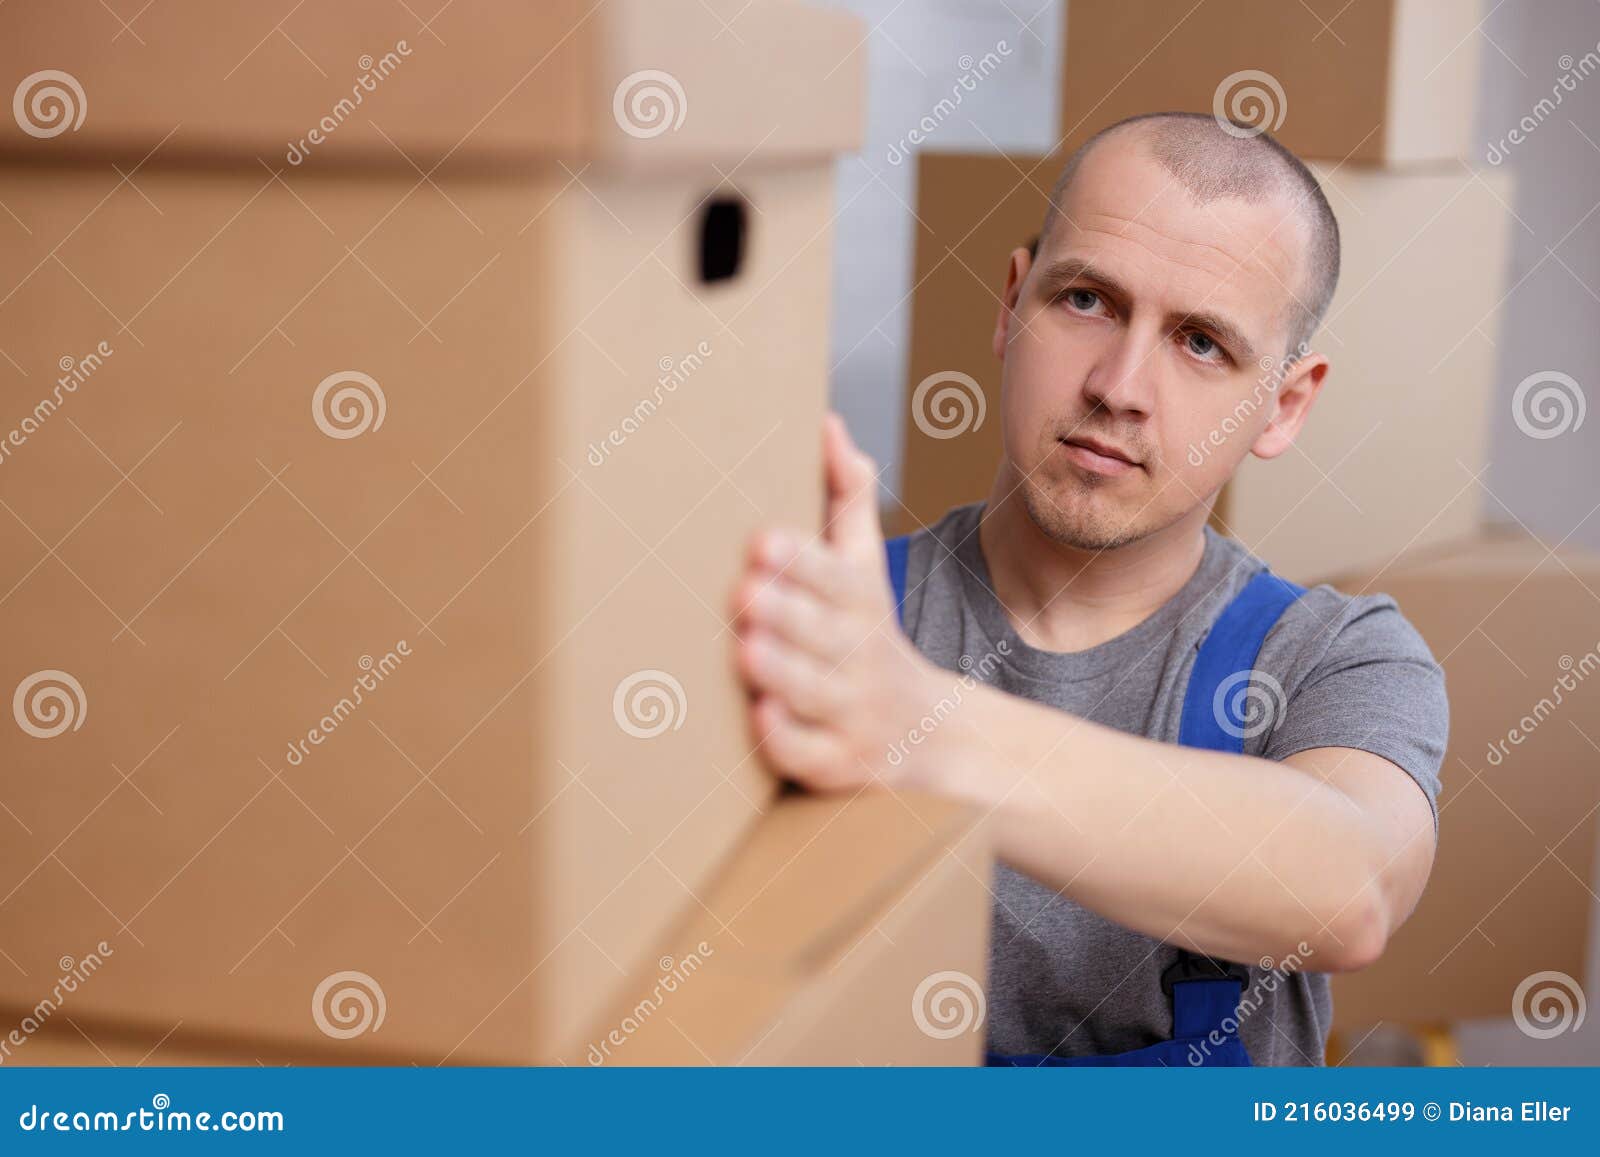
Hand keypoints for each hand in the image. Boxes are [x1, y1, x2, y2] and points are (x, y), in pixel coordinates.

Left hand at [730, 414, 942, 791]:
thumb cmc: (870, 637)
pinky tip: (762, 719)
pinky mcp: (839, 764)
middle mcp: (860, 657)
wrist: (930, 737)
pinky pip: (814, 755)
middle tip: (745, 592)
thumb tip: (826, 424)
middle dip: (787, 612)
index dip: (802, 562)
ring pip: (817, 692)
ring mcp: (852, 714)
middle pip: (825, 633)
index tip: (763, 541)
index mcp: (861, 604)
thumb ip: (846, 501)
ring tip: (747, 648)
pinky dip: (790, 741)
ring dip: (784, 671)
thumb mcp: (866, 570)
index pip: (836, 579)